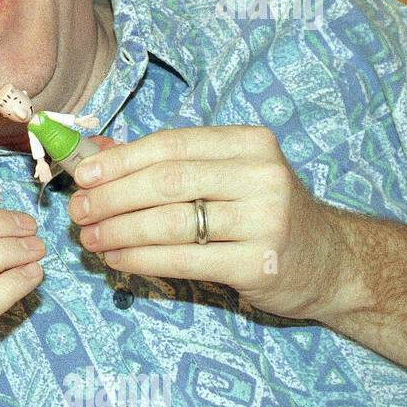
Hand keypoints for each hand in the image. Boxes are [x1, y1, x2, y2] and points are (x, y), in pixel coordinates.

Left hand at [68, 125, 342, 319]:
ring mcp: (265, 220)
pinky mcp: (260, 264)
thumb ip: (164, 161)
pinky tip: (117, 259)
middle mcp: (262, 175)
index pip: (171, 145)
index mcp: (249, 142)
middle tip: (78, 212)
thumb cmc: (261, 210)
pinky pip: (185, 259)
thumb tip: (94, 152)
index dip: (119, 161)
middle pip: (167, 182)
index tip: (81, 176)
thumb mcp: (223, 174)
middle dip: (112, 197)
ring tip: (90, 238)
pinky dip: (141, 260)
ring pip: (171, 222)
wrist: (329, 261)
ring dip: (119, 231)